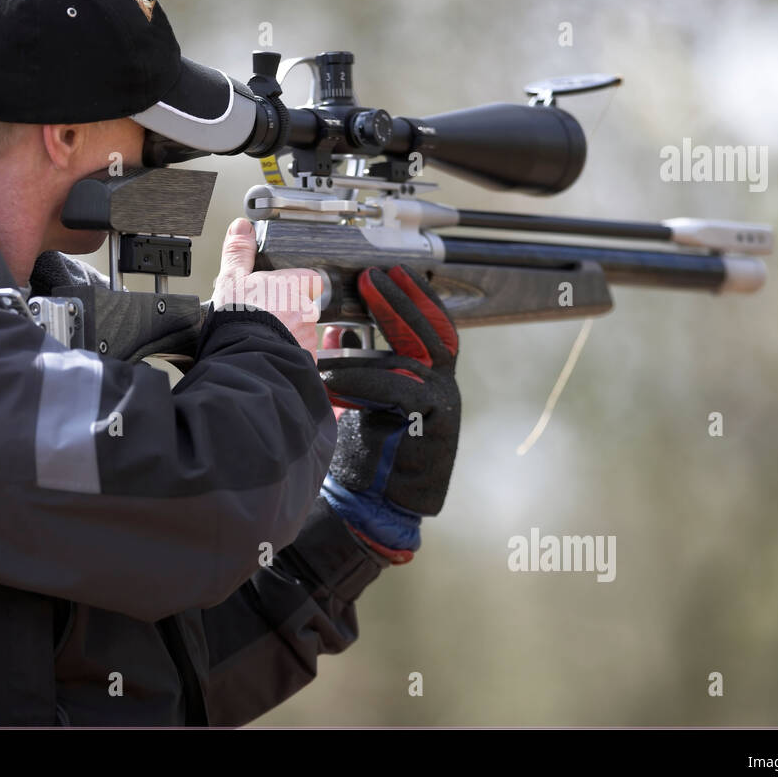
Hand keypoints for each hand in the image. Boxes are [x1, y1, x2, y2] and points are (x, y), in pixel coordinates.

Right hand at [213, 217, 323, 359]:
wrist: (245, 358)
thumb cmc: (239, 318)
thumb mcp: (232, 279)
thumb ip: (239, 252)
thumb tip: (241, 227)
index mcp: (295, 284)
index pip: (308, 278)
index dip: (293, 284)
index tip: (277, 291)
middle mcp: (308, 309)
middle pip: (304, 306)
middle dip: (288, 311)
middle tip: (264, 317)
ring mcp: (310, 335)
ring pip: (303, 331)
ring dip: (289, 333)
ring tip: (264, 338)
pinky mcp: (308, 359)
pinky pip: (301, 354)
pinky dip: (288, 354)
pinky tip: (270, 353)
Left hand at [319, 266, 460, 559]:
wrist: (372, 508)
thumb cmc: (365, 453)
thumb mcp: (357, 397)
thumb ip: (357, 362)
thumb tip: (342, 328)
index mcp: (427, 378)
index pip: (428, 326)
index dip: (412, 296)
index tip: (389, 269)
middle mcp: (442, 389)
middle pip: (432, 333)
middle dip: (403, 301)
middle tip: (375, 275)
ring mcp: (443, 409)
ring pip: (414, 361)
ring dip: (377, 335)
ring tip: (340, 317)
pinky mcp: (436, 429)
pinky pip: (401, 392)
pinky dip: (365, 382)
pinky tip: (333, 377)